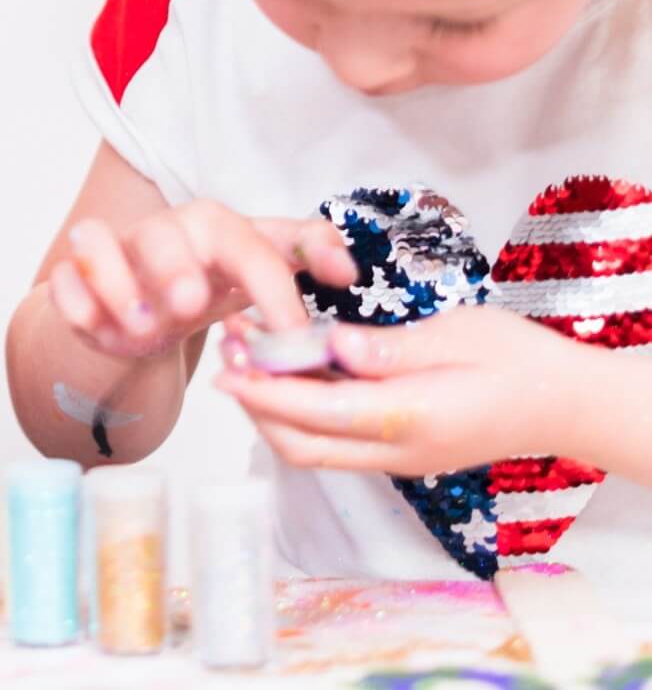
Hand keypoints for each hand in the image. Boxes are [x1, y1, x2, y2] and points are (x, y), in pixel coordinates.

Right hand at [49, 202, 355, 359]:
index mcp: (214, 229)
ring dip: (118, 284)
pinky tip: (95, 328)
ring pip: (99, 242)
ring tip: (141, 327)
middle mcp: (161, 233)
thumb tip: (346, 266)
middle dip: (174, 266)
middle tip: (188, 304)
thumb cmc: (208, 280)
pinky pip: (63, 280)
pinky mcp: (73, 279)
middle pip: (163, 232)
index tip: (294, 336)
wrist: (143, 303)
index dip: (273, 288)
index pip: (248, 245)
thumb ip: (303, 255)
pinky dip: (75, 302)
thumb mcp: (259, 266)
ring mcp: (112, 252)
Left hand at [215, 306, 585, 475]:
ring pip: (314, 448)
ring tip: (246, 355)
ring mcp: (398, 456)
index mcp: (410, 419)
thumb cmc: (516, 358)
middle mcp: (397, 450)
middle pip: (302, 444)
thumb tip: (330, 344)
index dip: (265, 391)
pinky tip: (286, 368)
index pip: (317, 411)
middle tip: (227, 353)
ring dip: (273, 408)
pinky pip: (335, 439)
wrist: (565, 402)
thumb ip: (387, 347)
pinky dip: (301, 410)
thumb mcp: (455, 335)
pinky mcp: (399, 449)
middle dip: (255, 404)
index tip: (226, 365)